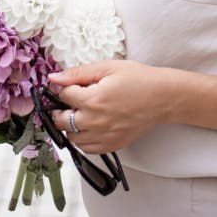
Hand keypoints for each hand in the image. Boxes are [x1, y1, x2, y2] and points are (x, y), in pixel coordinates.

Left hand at [48, 59, 169, 153]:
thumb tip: (54, 77)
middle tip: (69, 101)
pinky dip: (83, 140)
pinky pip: (87, 149)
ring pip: (71, 138)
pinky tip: (89, 127)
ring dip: (70, 126)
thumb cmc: (138, 79)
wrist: (162, 97)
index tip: (69, 85)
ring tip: (80, 114)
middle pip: (62, 121)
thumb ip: (78, 73)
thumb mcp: (108, 67)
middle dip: (60, 110)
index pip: (64, 95)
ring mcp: (103, 136)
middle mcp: (95, 121)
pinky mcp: (112, 145)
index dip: (64, 88)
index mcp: (93, 98)